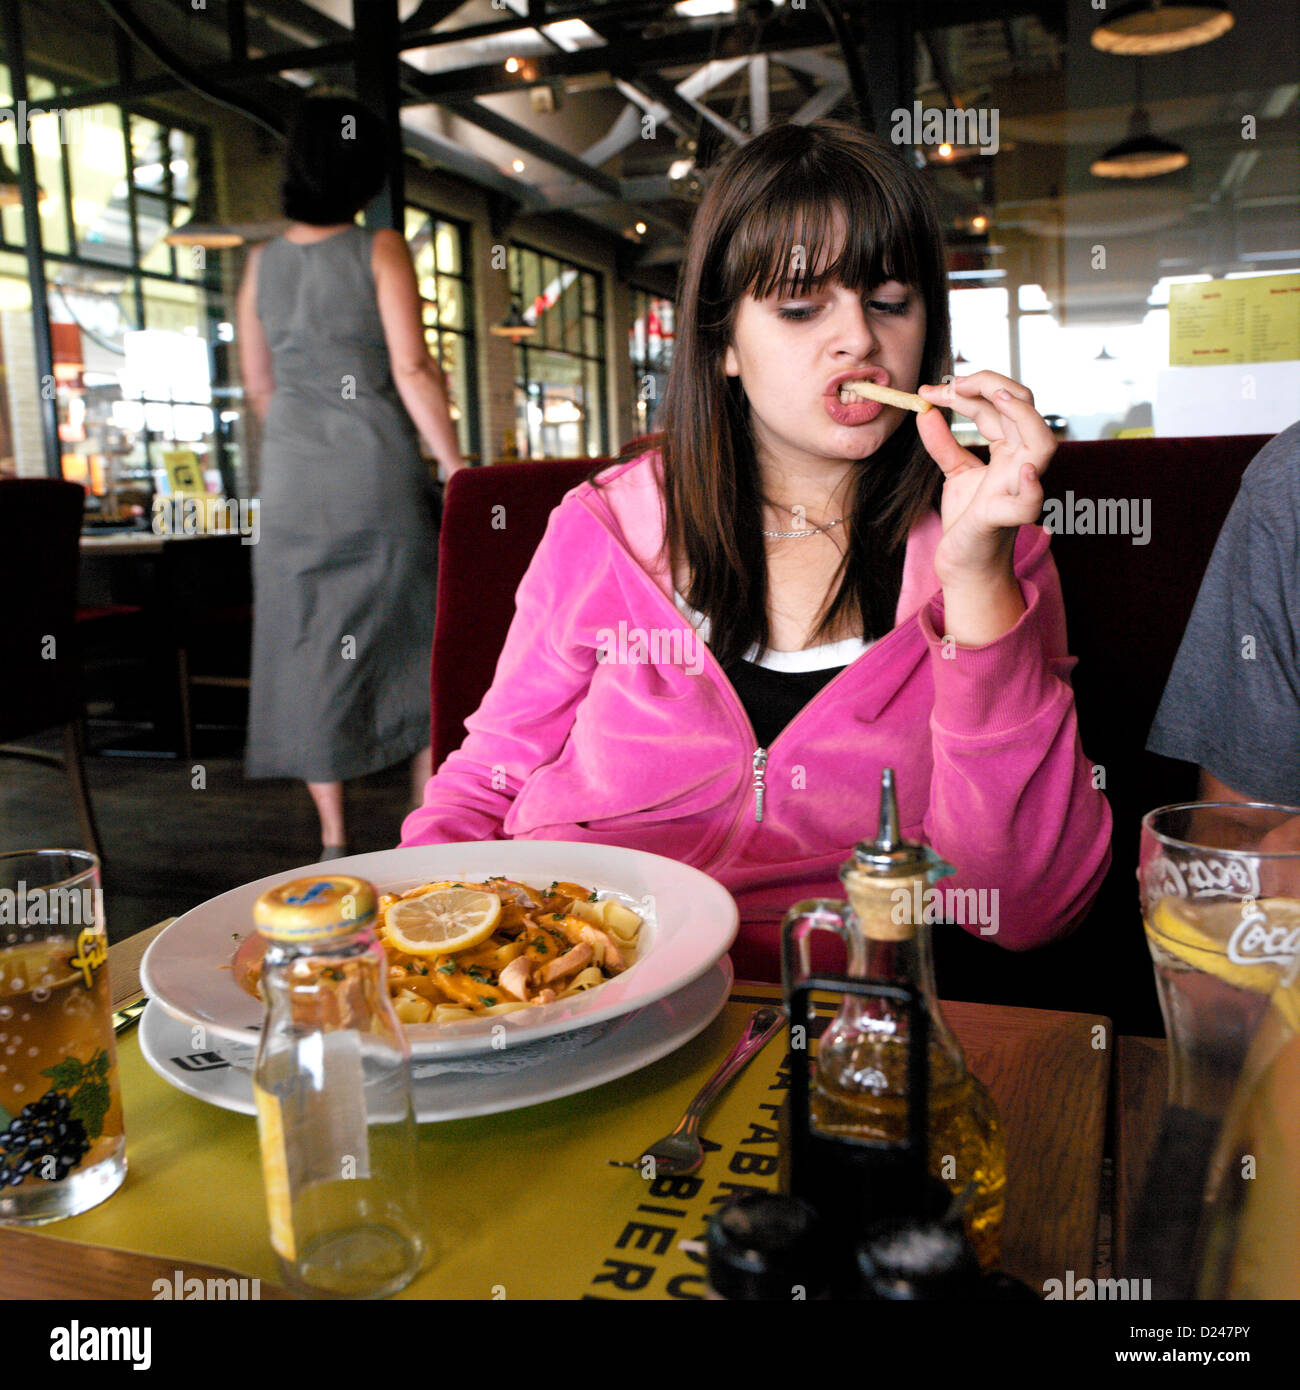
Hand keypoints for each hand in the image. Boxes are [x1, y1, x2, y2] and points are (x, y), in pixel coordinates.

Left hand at [915, 372, 1055, 585]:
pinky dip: (1029, 487)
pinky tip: (1024, 470)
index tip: (926, 391)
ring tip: (996, 397)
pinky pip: (1027, 503)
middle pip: (1025, 409)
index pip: (997, 405)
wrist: (963, 563)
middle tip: (953, 383)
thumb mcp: (954, 473)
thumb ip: (943, 443)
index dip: (965, 390)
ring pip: (1042, 445)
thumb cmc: (967, 519)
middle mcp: (1020, 463)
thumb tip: (924, 411)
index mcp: (1010, 450)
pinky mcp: (1003, 518)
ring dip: (1023, 416)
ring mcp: (1016, 489)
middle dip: (993, 385)